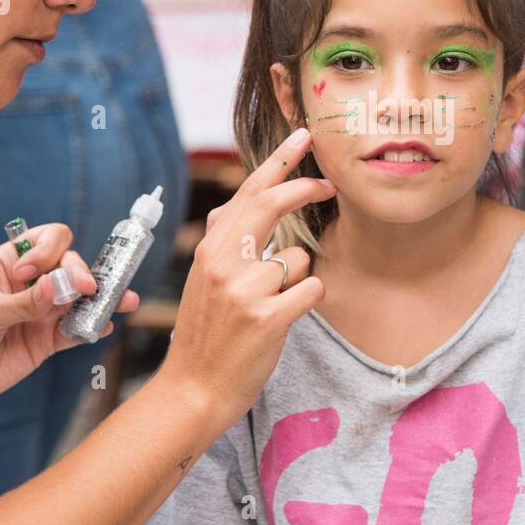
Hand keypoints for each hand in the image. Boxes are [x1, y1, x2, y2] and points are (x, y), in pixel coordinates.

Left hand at [0, 223, 138, 422]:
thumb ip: (25, 302)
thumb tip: (61, 285)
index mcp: (9, 264)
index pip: (45, 241)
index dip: (49, 250)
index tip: (33, 272)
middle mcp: (30, 284)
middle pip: (70, 266)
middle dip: (82, 273)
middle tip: (87, 288)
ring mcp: (41, 313)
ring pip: (80, 299)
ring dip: (102, 298)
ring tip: (125, 299)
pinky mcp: (46, 341)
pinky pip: (76, 331)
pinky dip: (92, 328)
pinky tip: (105, 325)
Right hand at [160, 127, 336, 426]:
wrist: (193, 389)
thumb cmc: (206, 334)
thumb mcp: (205, 278)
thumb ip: (225, 240)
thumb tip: (241, 202)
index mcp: (210, 249)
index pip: (248, 191)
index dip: (280, 161)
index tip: (303, 136)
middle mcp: (224, 262)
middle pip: (274, 204)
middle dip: (307, 188)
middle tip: (330, 185)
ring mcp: (245, 289)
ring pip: (298, 257)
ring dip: (296, 277)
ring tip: (271, 305)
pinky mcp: (267, 317)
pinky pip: (312, 289)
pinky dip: (307, 301)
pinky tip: (283, 319)